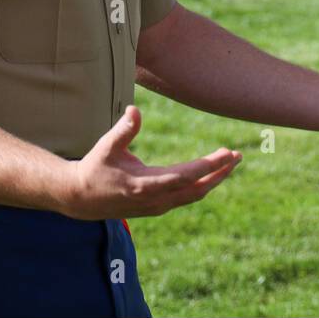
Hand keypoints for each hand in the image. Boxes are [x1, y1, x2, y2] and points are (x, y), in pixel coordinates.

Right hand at [63, 106, 240, 219]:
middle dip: (220, 173)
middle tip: (238, 156)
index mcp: (145, 185)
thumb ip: (124, 130)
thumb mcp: (107, 147)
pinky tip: (211, 174)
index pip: (185, 176)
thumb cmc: (94, 168)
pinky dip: (202, 185)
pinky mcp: (157, 207)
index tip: (227, 154)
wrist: (80, 199)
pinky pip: (186, 197)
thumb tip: (134, 109)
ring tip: (231, 163)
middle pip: (197, 189)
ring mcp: (157, 207)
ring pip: (194, 195)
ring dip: (214, 180)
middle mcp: (155, 200)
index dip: (208, 166)